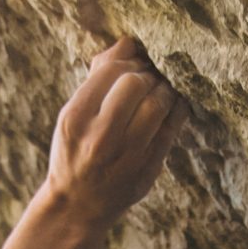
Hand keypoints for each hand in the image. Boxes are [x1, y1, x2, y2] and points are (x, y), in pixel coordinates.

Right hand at [43, 38, 188, 225]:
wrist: (78, 205)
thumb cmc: (75, 150)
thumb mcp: (71, 115)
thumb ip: (95, 79)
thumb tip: (128, 43)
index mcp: (75, 118)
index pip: (112, 70)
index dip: (129, 59)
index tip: (134, 61)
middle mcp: (99, 137)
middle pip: (136, 83)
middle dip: (147, 73)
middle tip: (148, 76)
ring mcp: (126, 156)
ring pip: (158, 104)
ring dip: (164, 89)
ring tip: (160, 89)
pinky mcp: (148, 170)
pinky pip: (172, 128)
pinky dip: (176, 109)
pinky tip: (173, 105)